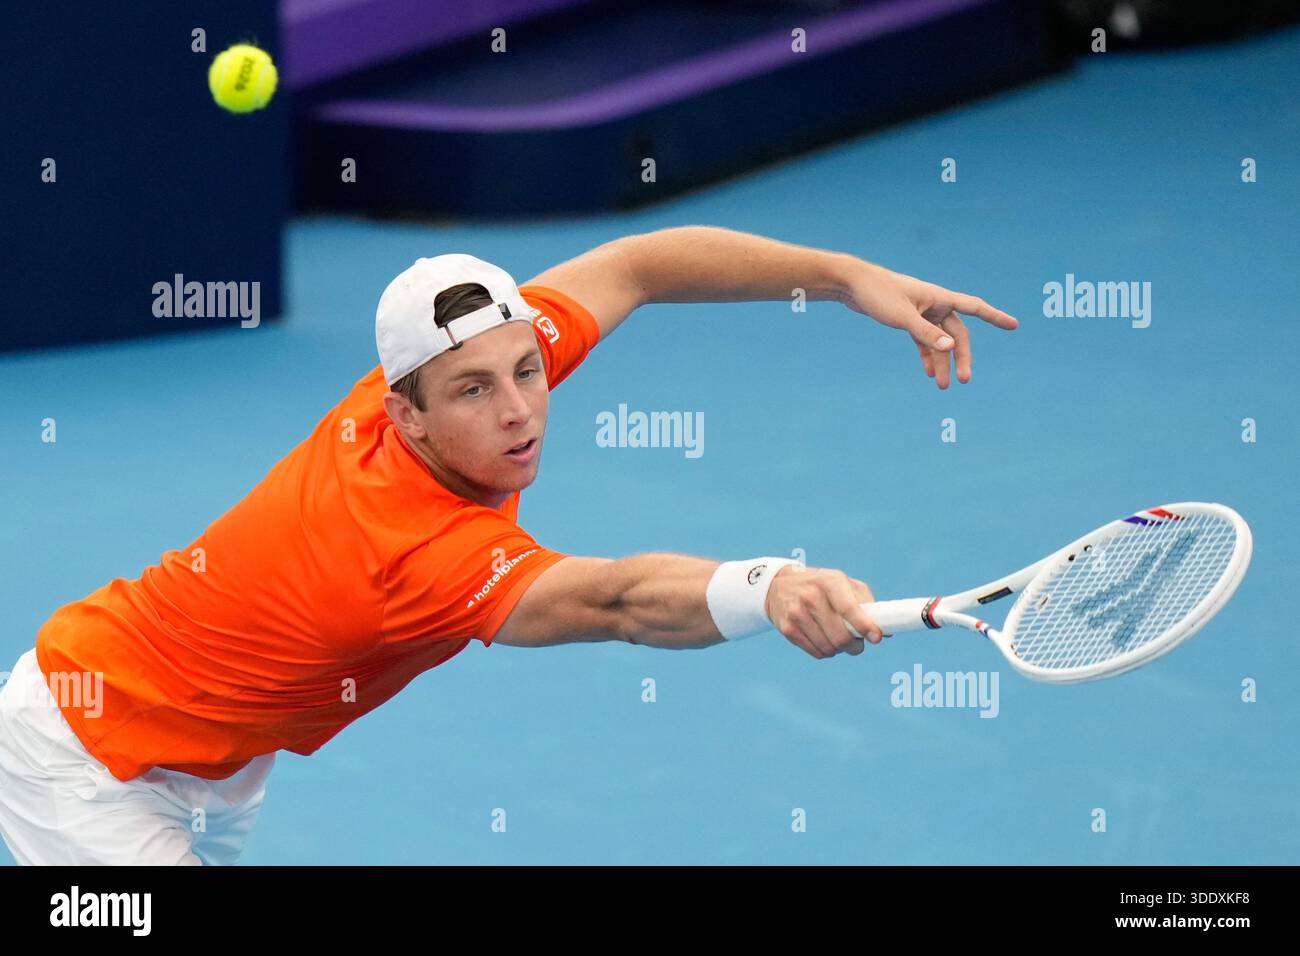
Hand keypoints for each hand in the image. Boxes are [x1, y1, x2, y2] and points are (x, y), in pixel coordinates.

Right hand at [764, 565, 883, 658]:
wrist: (778, 586)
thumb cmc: (820, 586)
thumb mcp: (842, 583)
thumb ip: (866, 603)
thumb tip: (886, 629)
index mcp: (830, 581)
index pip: (849, 608)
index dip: (865, 626)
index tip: (876, 638)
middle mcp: (811, 596)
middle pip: (841, 636)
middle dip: (855, 646)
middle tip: (858, 644)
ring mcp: (797, 613)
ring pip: (829, 648)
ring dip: (839, 649)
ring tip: (838, 639)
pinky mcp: (787, 628)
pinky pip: (816, 652)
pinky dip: (825, 651)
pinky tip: (823, 639)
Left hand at [839, 260, 1018, 388]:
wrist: (852, 285)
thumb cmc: (878, 295)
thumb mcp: (903, 317)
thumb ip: (926, 333)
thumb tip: (951, 347)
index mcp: (940, 297)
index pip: (975, 307)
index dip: (995, 317)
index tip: (1014, 326)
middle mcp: (935, 304)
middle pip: (957, 334)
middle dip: (961, 357)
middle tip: (964, 380)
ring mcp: (923, 313)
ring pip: (940, 341)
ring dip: (942, 362)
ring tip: (942, 386)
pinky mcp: (909, 320)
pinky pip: (925, 341)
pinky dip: (927, 356)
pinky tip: (929, 373)